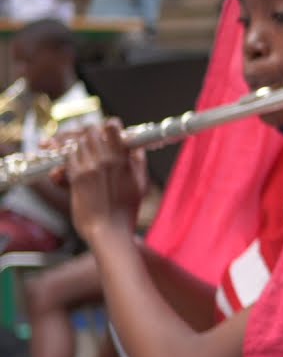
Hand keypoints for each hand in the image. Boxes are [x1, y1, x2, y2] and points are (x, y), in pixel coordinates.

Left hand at [65, 121, 146, 241]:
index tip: (112, 128)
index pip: (111, 127)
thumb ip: (138, 162)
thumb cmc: (126, 211)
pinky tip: (78, 164)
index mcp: (121, 160)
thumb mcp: (140, 184)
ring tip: (88, 153)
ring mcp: (86, 168)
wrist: (108, 230)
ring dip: (81, 145)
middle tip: (97, 139)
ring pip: (77, 144)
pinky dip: (71, 158)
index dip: (111, 125)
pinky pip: (68, 158)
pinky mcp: (74, 178)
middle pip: (90, 131)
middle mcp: (102, 160)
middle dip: (92, 133)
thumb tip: (136, 148)